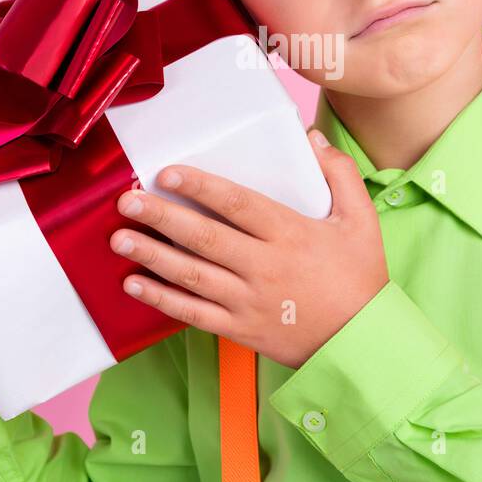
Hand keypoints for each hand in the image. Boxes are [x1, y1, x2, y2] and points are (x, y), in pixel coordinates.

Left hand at [109, 128, 389, 369]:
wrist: (362, 344)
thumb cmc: (361, 277)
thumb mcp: (362, 220)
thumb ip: (339, 174)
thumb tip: (311, 137)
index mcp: (291, 235)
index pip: (238, 204)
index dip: (201, 187)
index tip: (168, 173)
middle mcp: (265, 267)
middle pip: (204, 238)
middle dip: (161, 217)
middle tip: (126, 200)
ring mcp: (249, 301)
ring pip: (191, 276)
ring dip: (151, 255)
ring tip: (118, 238)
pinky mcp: (240, 329)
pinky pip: (193, 314)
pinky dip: (161, 299)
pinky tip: (135, 284)